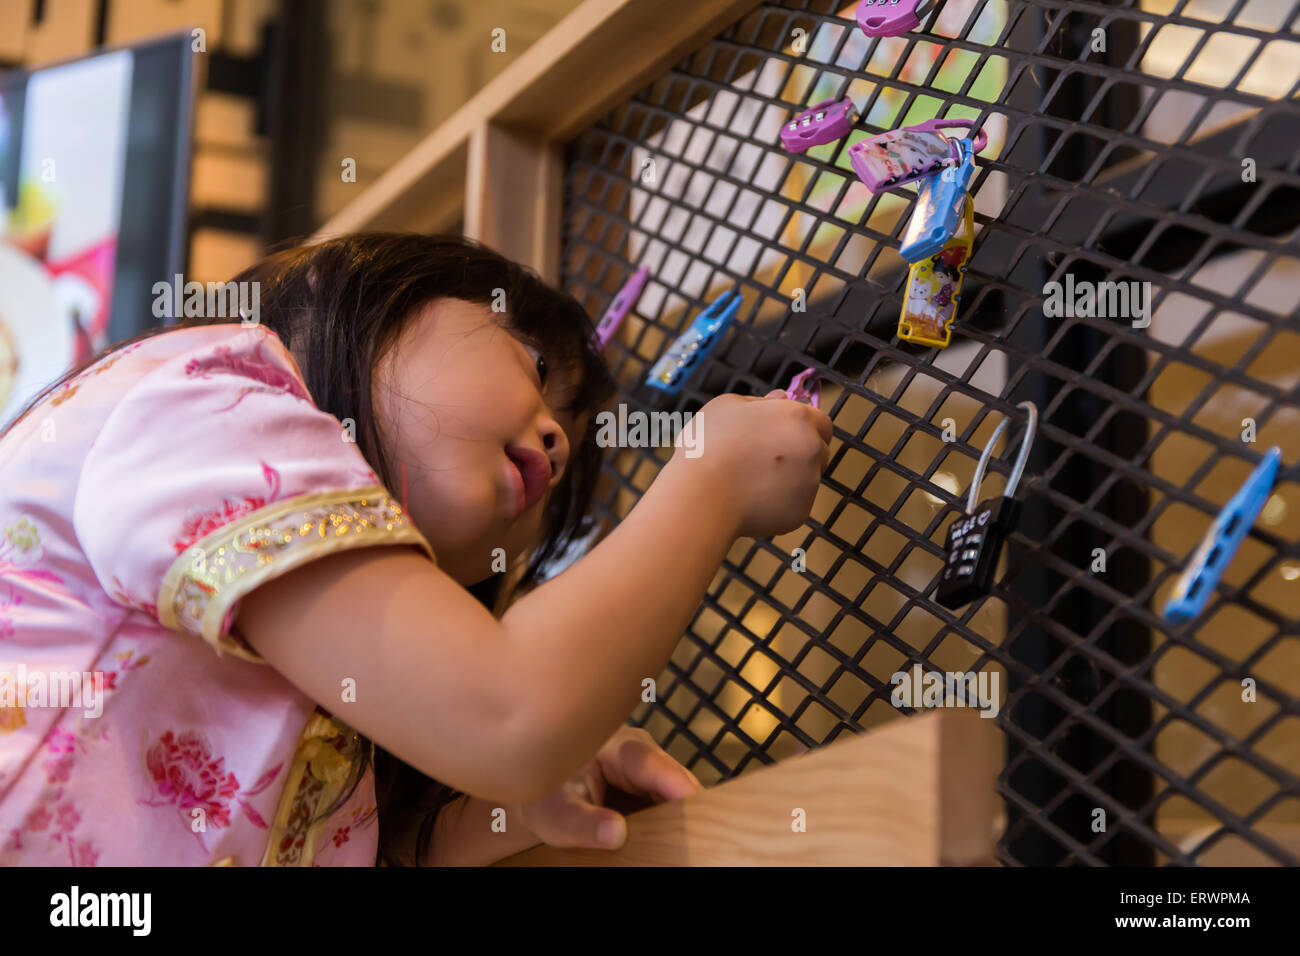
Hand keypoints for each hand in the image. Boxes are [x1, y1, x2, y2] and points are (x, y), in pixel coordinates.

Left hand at [511, 726, 703, 849]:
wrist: (541, 791)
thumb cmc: (545, 797)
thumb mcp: (555, 815)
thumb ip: (583, 824)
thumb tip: (616, 833)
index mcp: (619, 749)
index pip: (658, 767)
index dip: (682, 789)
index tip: (704, 812)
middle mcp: (642, 753)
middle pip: (676, 782)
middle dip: (685, 811)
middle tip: (694, 842)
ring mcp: (649, 770)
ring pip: (676, 795)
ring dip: (678, 820)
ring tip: (677, 844)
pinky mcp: (651, 786)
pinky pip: (669, 804)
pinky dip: (669, 823)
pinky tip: (665, 839)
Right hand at [670, 390, 832, 538]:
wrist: (701, 495)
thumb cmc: (709, 445)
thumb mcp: (727, 406)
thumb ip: (760, 401)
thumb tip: (781, 397)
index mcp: (797, 418)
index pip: (821, 423)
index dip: (804, 429)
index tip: (782, 436)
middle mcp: (812, 449)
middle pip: (818, 452)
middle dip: (799, 455)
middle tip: (764, 460)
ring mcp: (809, 484)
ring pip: (806, 481)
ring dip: (788, 480)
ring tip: (750, 482)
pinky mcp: (800, 514)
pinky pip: (792, 506)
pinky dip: (777, 504)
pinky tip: (750, 501)